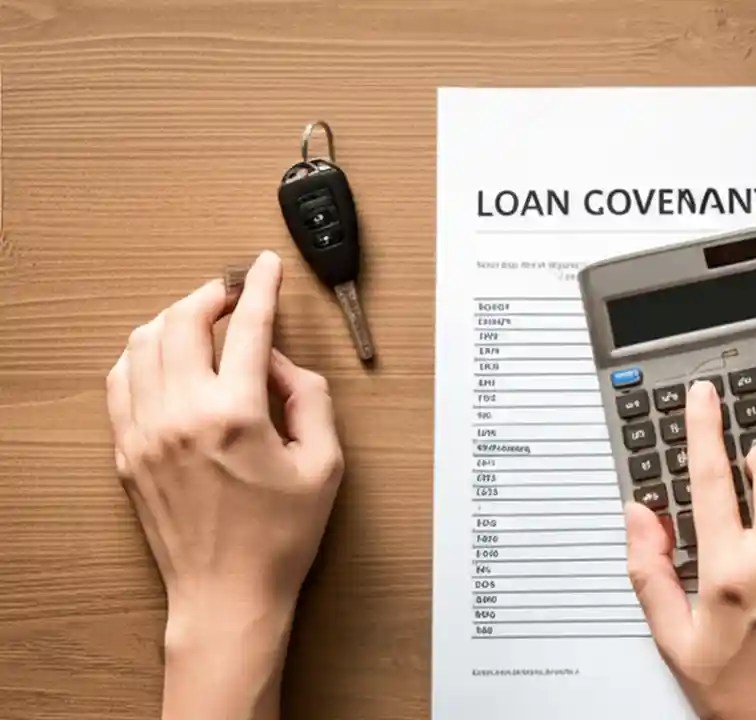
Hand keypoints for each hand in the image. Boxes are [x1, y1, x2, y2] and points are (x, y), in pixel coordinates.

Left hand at [105, 251, 342, 719]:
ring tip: (200, 321)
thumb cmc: (280, 538)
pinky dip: (140, 354)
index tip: (266, 266)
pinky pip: (119, 381)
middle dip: (211, 295)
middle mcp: (182, 415)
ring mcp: (145, 433)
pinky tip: (163, 358)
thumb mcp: (324, 464)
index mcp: (235, 415)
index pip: (247, 326)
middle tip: (234, 293)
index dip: (260, 287)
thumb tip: (280, 362)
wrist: (227, 595)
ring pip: (142, 343)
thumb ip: (310, 398)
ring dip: (172, 318)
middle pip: (183, 321)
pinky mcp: (127, 452)